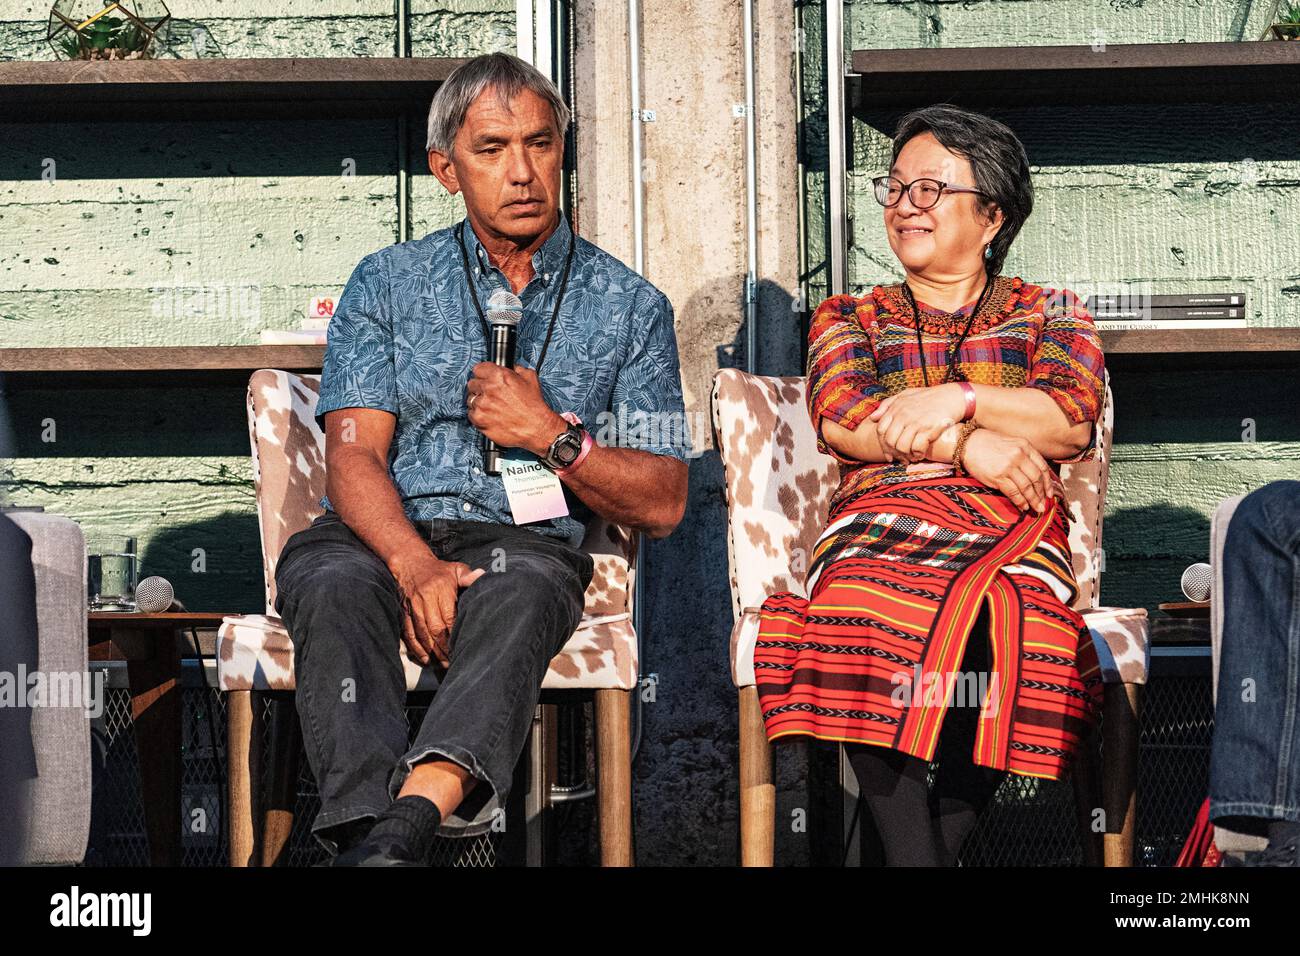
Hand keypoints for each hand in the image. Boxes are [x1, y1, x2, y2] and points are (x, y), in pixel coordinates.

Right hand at [388, 547, 484, 666]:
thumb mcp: (456, 568)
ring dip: (432, 650)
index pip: (448, 615)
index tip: (463, 645)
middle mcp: (425, 598)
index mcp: (440, 589)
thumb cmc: (438, 570)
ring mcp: (412, 606)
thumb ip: (469, 576)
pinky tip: (424, 658)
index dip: (454, 633)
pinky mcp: (404, 612)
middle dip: (444, 647)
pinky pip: (408, 632)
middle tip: (453, 661)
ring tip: (443, 664)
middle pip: (435, 628)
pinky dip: (416, 647)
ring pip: (422, 633)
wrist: (409, 563)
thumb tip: (483, 576)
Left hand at [467, 363, 565, 455]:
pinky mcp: (479, 419)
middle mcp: (488, 388)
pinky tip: (490, 416)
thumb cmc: (534, 405)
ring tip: (491, 407)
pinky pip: (471, 413)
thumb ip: (517, 369)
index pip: (478, 369)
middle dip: (480, 388)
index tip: (485, 378)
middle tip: (490, 395)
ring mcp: (482, 405)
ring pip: (470, 399)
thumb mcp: (530, 378)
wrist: (537, 428)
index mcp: (499, 376)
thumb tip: (510, 367)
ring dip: (478, 402)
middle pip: (472, 384)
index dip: (483, 374)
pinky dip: (478, 415)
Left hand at [868, 383, 965, 463]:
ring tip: (911, 458)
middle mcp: (903, 415)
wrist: (952, 397)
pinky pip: (917, 448)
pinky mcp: (928, 428)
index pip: (880, 430)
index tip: (889, 454)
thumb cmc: (928, 397)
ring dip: (905, 456)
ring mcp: (915, 422)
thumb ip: (888, 404)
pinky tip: (920, 455)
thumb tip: (873, 418)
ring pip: (901, 446)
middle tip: (901, 459)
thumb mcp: (906, 395)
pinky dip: (918, 454)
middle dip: (894, 453)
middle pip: (889, 441)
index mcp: (896, 408)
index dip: (883, 445)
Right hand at [959, 428, 1055, 513]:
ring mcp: (1008, 467)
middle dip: (1042, 494)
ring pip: (1026, 487)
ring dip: (1033, 500)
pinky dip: (1020, 501)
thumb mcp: (1011, 443)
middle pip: (1036, 479)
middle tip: (1043, 505)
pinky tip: (1023, 507)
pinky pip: (1013, 492)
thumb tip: (1034, 475)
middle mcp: (1019, 456)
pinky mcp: (998, 477)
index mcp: (1024, 446)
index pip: (1042, 467)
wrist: (967, 443)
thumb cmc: (988, 443)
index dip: (1048, 483)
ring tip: (1037, 509)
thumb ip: (1023, 455)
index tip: (1049, 493)